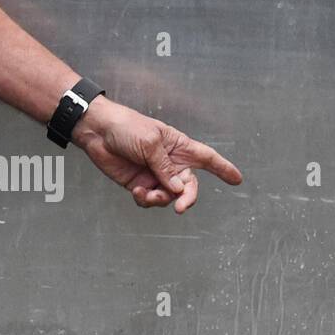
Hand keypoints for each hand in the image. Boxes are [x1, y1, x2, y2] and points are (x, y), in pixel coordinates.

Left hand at [71, 98, 242, 211]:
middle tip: (180, 207)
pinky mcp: (138, 183)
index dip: (223, 168)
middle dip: (188, 198)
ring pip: (169, 197)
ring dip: (161, 200)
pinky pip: (149, 199)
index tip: (237, 179)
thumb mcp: (149, 143)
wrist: (96, 130)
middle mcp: (169, 163)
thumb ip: (164, 167)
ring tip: (147, 193)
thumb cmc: (125, 127)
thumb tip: (178, 190)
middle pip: (189, 186)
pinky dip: (145, 200)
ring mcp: (154, 174)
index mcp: (178, 147)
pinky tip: (136, 192)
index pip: (207, 158)